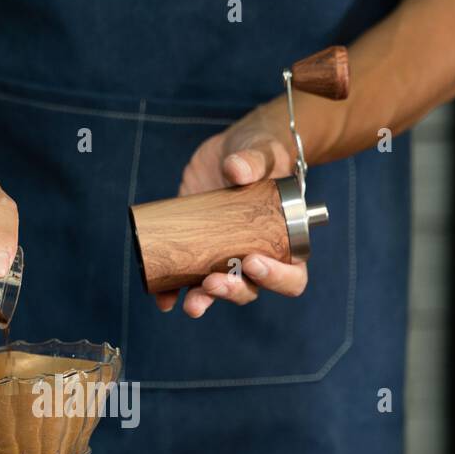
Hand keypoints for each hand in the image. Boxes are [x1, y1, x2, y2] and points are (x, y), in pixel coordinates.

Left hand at [159, 107, 307, 317]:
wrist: (230, 151)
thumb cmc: (260, 152)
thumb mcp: (262, 151)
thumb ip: (254, 160)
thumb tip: (235, 171)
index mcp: (284, 242)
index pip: (292, 275)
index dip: (276, 278)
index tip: (252, 262)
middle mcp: (255, 258)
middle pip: (251, 289)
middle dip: (232, 291)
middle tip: (213, 281)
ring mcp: (224, 259)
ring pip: (218, 291)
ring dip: (203, 300)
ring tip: (191, 302)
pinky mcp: (197, 253)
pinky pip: (185, 282)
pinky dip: (173, 293)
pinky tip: (163, 298)